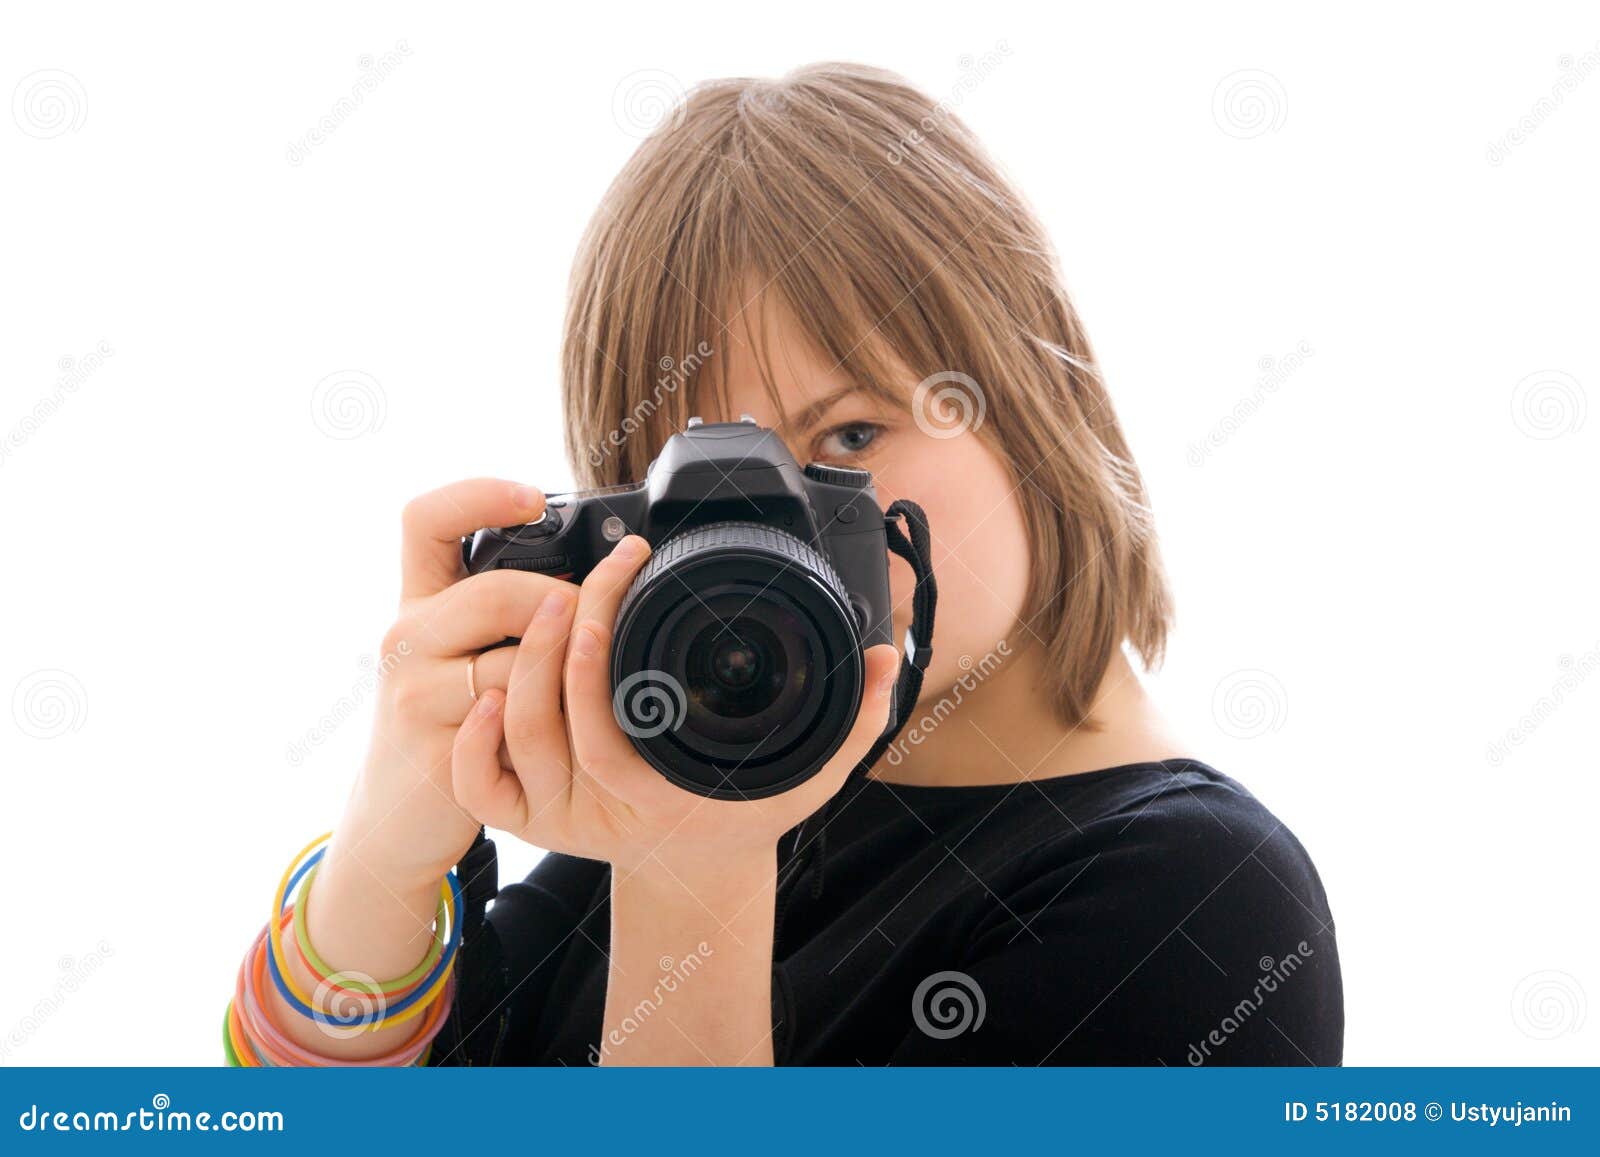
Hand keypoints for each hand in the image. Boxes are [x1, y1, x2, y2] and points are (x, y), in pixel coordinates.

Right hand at [331, 478, 571, 892]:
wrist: (399, 817)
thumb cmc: (452, 723)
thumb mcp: (465, 655)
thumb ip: (507, 613)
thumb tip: (598, 572)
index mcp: (419, 603)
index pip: (425, 520)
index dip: (478, 496)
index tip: (533, 499)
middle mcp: (406, 637)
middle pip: (494, 592)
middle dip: (561, 603)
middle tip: (599, 618)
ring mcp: (412, 693)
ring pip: (513, 661)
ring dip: (564, 669)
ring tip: (591, 680)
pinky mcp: (433, 747)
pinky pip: (507, 719)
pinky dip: (545, 719)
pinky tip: (561, 724)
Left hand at [450, 532, 901, 883]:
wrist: (704, 863)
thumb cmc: (749, 807)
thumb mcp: (808, 771)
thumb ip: (852, 718)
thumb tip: (886, 656)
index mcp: (660, 799)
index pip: (606, 734)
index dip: (593, 661)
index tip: (614, 583)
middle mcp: (602, 814)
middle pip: (548, 726)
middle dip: (554, 640)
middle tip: (585, 572)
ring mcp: (561, 818)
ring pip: (511, 743)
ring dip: (520, 666)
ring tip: (550, 598)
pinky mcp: (530, 818)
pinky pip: (481, 790)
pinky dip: (473, 743)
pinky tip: (493, 683)